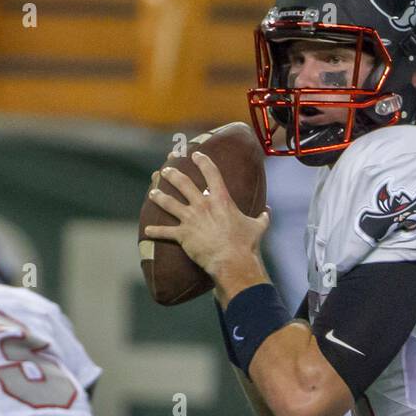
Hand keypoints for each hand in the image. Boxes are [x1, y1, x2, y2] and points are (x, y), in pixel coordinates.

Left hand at [144, 152, 269, 289]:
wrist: (232, 261)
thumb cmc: (246, 244)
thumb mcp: (258, 227)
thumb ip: (262, 217)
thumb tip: (268, 212)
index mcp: (221, 199)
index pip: (211, 172)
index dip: (202, 161)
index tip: (196, 154)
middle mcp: (203, 204)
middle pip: (183, 183)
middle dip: (172, 174)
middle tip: (166, 170)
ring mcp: (191, 219)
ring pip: (169, 203)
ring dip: (159, 196)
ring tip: (153, 192)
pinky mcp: (183, 235)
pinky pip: (165, 232)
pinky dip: (155, 232)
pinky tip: (147, 231)